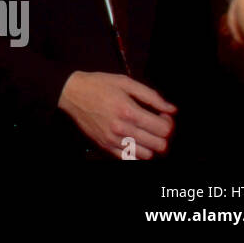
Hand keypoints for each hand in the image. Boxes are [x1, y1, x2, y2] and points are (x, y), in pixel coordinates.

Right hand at [58, 71, 175, 158]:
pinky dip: (137, 153)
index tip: (164, 116)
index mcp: (129, 111)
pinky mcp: (105, 146)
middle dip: (163, 135)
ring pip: (147, 155)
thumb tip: (172, 109)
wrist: (71, 93)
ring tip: (146, 133)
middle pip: (159, 145)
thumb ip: (151, 96)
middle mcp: (122, 128)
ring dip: (151, 145)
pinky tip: (135, 141)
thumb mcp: (125, 83)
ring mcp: (113, 140)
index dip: (169, 123)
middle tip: (157, 125)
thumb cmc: (98, 85)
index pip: (163, 129)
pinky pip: (129, 159)